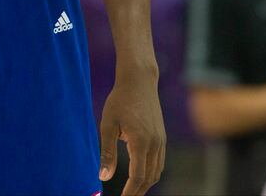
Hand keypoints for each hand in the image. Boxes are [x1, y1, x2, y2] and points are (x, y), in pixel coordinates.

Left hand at [99, 74, 166, 194]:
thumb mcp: (108, 125)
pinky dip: (151, 172)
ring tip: (132, 190)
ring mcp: (161, 140)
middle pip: (149, 178)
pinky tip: (141, 174)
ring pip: (157, 171)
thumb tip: (103, 177)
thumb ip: (107, 153)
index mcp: (141, 143)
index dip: (129, 192)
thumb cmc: (120, 100)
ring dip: (145, 183)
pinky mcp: (162, 136)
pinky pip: (160, 162)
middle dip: (138, 191)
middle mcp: (155, 144)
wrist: (139, 81)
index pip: (137, 177)